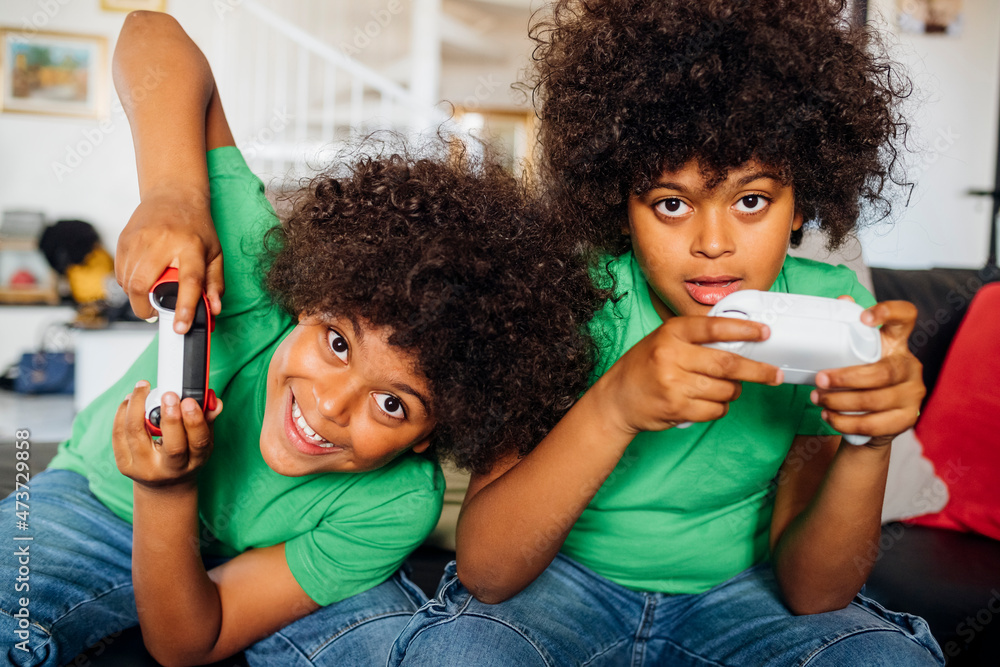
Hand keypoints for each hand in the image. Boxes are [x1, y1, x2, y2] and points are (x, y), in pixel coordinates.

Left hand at [112, 381, 222, 488]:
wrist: (163, 484)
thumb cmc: (185, 456)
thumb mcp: (202, 441)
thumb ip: (207, 419)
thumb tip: (211, 399)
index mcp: (193, 462)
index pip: (197, 443)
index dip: (193, 421)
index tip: (189, 401)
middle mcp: (170, 469)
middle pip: (171, 446)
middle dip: (170, 418)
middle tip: (169, 394)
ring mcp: (144, 468)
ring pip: (136, 435)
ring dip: (137, 406)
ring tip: (142, 387)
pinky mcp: (124, 464)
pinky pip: (119, 435)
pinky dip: (122, 413)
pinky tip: (129, 400)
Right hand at [115, 189, 223, 333]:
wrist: (172, 195)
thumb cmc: (196, 227)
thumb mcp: (214, 253)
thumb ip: (215, 283)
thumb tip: (214, 309)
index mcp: (190, 247)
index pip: (188, 282)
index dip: (185, 308)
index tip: (181, 327)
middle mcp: (163, 242)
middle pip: (144, 285)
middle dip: (145, 308)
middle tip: (154, 313)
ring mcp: (140, 239)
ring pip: (128, 282)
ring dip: (136, 296)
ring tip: (149, 292)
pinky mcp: (124, 239)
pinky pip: (120, 272)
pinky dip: (128, 283)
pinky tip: (140, 278)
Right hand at [600, 316, 782, 433]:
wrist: (617, 398)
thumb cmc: (645, 367)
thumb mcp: (665, 340)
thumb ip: (696, 339)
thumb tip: (739, 342)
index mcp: (672, 332)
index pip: (715, 327)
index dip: (744, 330)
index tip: (765, 333)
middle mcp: (672, 355)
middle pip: (728, 363)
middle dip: (757, 371)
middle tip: (774, 374)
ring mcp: (674, 383)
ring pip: (725, 390)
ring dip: (733, 392)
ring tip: (725, 389)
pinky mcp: (676, 407)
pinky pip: (714, 410)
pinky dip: (720, 408)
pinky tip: (709, 402)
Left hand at [812, 300, 923, 446]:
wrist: (876, 420)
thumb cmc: (862, 378)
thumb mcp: (857, 353)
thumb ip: (849, 330)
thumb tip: (843, 300)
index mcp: (896, 344)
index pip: (905, 318)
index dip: (890, 313)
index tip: (864, 318)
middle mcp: (909, 366)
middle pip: (884, 372)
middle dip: (847, 377)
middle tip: (819, 379)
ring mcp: (912, 394)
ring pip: (875, 401)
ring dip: (840, 401)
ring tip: (817, 398)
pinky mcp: (906, 419)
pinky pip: (872, 424)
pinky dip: (845, 422)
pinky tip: (828, 416)